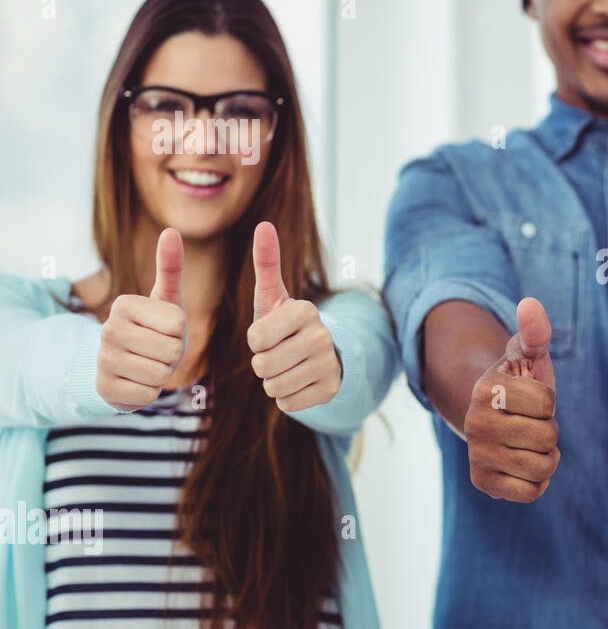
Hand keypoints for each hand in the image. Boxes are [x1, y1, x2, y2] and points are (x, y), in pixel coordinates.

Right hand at [95, 228, 188, 410]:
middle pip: (171, 350)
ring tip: (149, 364)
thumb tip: (171, 230)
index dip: (178, 331)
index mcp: (124, 305)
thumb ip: (170, 266)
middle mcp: (107, 330)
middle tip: (157, 350)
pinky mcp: (103, 388)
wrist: (124, 365)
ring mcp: (102, 360)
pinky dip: (149, 392)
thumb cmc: (154, 329)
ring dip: (162, 373)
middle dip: (172, 355)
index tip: (163, 330)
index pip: (178, 323)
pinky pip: (148, 395)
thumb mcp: (167, 299)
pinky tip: (136, 381)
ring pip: (160, 374)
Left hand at [247, 221, 341, 412]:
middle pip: (263, 366)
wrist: (322, 355)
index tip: (268, 334)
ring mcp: (329, 364)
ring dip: (273, 382)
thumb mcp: (273, 297)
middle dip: (263, 364)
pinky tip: (299, 381)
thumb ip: (266, 263)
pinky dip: (287, 397)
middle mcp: (322, 336)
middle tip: (278, 353)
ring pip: (274, 387)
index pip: (256, 338)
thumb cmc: (285, 324)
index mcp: (305, 311)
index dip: (255, 340)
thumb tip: (264, 224)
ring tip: (287, 367)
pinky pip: (288, 403)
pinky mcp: (331, 389)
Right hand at [464, 297, 560, 501]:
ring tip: (529, 442)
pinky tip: (524, 465)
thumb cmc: (519, 381)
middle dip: (549, 429)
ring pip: (543, 467)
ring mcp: (477, 455)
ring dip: (547, 456)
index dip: (548, 400)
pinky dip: (537, 482)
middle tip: (530, 421)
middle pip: (548, 437)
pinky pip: (531, 492)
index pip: (548, 402)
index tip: (530, 396)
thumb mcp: (527, 354)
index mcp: (486, 389)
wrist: (495, 416)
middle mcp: (475, 423)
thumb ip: (534, 332)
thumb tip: (531, 306)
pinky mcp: (483, 483)